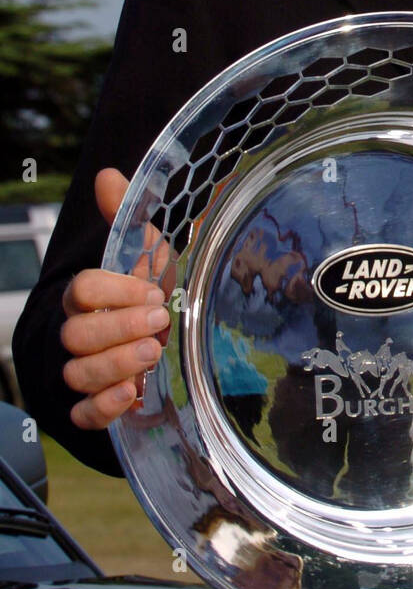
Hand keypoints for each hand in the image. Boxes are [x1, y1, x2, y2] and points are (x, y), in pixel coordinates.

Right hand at [61, 168, 174, 430]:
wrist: (155, 342)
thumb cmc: (148, 294)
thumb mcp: (148, 254)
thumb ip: (127, 217)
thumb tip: (106, 175)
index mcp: (87, 297)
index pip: (81, 290)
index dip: (114, 291)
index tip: (151, 291)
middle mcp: (77, 335)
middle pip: (77, 334)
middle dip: (118, 327)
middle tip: (159, 321)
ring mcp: (82, 371)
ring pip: (78, 373)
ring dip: (115, 364)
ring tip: (152, 354)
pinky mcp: (93, 406)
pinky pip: (83, 414)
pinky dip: (103, 407)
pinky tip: (131, 394)